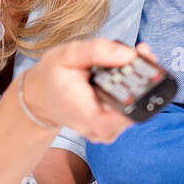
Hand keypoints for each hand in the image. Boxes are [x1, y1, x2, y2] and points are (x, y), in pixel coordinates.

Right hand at [20, 39, 158, 143]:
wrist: (39, 98)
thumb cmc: (51, 77)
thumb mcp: (68, 55)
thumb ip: (97, 51)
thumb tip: (128, 54)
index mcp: (91, 116)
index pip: (132, 107)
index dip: (143, 82)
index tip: (145, 58)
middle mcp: (101, 129)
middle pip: (138, 107)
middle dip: (143, 79)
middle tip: (142, 53)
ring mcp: (106, 132)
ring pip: (135, 109)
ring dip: (138, 85)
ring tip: (132, 61)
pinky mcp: (109, 129)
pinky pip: (128, 112)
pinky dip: (130, 94)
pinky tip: (124, 76)